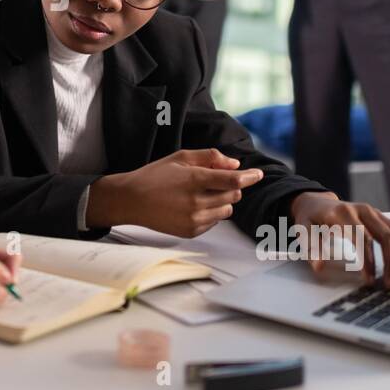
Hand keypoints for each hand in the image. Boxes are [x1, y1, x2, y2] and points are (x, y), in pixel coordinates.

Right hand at [86, 148, 263, 237]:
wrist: (131, 200)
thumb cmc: (155, 176)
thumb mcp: (180, 157)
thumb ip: (210, 157)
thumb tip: (235, 164)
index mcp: (193, 179)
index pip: (232, 180)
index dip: (249, 177)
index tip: (257, 174)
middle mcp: (195, 201)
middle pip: (232, 195)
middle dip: (230, 186)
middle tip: (214, 181)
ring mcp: (194, 219)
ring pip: (227, 211)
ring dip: (222, 201)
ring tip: (202, 194)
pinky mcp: (191, 231)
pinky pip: (214, 222)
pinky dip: (211, 213)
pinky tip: (193, 206)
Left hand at [289, 192, 389, 287]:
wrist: (316, 201)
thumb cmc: (310, 218)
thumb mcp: (303, 229)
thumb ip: (310, 247)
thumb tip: (319, 268)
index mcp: (343, 212)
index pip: (361, 237)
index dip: (367, 260)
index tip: (369, 280)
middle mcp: (362, 210)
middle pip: (385, 235)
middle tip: (389, 285)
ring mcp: (375, 212)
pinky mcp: (382, 217)